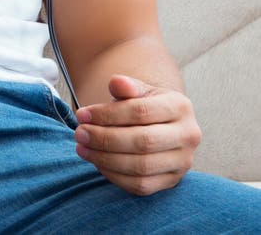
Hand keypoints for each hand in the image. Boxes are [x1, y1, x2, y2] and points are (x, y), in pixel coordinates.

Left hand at [73, 74, 202, 195]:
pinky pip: (141, 185)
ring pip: (141, 167)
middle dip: (105, 139)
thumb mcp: (138, 89)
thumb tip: (116, 82)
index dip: (107, 114)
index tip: (82, 115)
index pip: (140, 111)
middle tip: (79, 133)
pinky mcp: (172, 181)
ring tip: (82, 148)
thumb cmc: (146, 103)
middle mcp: (187, 136)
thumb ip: (127, 86)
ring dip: (106, 159)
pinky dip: (115, 176)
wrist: (163, 123)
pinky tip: (97, 163)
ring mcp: (182, 162)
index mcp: (180, 107)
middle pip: (142, 141)